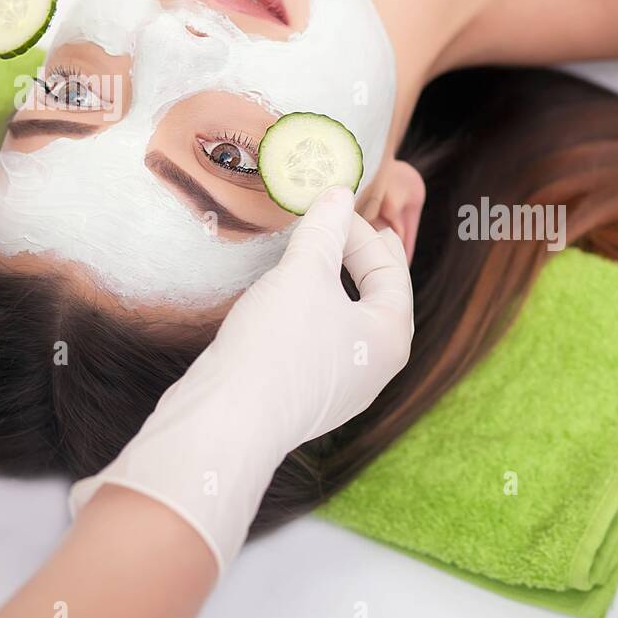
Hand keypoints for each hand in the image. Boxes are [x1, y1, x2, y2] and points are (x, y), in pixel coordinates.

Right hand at [69, 186, 413, 572]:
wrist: (226, 423)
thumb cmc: (276, 346)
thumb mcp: (304, 274)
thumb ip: (325, 231)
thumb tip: (339, 194)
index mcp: (390, 339)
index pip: (392, 272)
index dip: (364, 233)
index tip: (334, 207)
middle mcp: (374, 369)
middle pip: (377, 300)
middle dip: (361, 261)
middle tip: (351, 229)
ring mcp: (340, 389)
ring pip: (347, 324)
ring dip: (334, 288)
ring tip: (319, 259)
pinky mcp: (304, 398)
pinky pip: (320, 345)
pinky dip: (312, 314)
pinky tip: (290, 302)